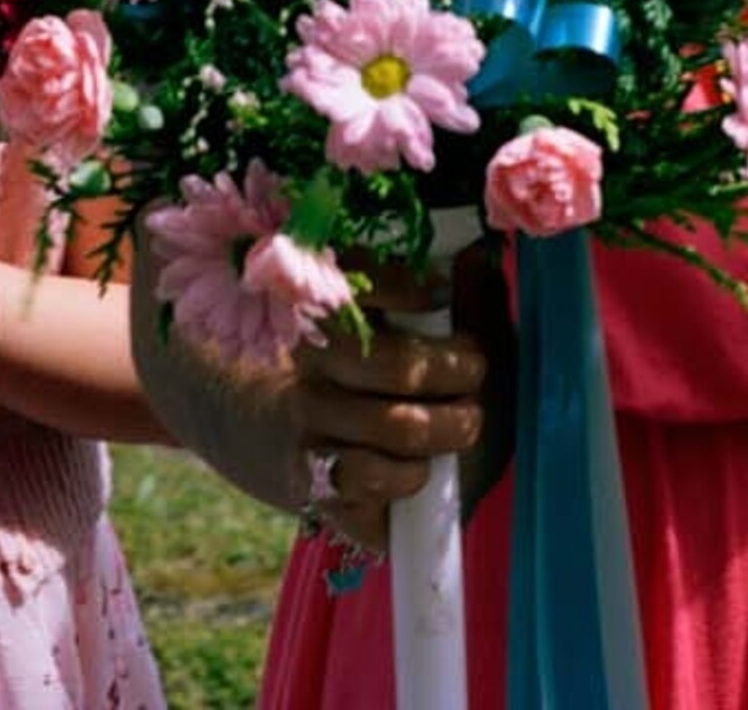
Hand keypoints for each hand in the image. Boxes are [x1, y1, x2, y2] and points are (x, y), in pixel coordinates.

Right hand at [283, 264, 489, 555]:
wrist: (269, 447)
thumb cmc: (353, 382)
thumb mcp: (393, 332)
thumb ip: (441, 299)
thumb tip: (478, 258)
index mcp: (320, 316)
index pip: (359, 285)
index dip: (407, 287)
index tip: (438, 296)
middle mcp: (308, 369)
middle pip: (397, 364)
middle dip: (455, 370)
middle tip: (472, 373)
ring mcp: (308, 430)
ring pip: (397, 426)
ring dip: (448, 426)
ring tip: (461, 422)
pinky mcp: (315, 489)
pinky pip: (378, 482)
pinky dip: (412, 476)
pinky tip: (417, 469)